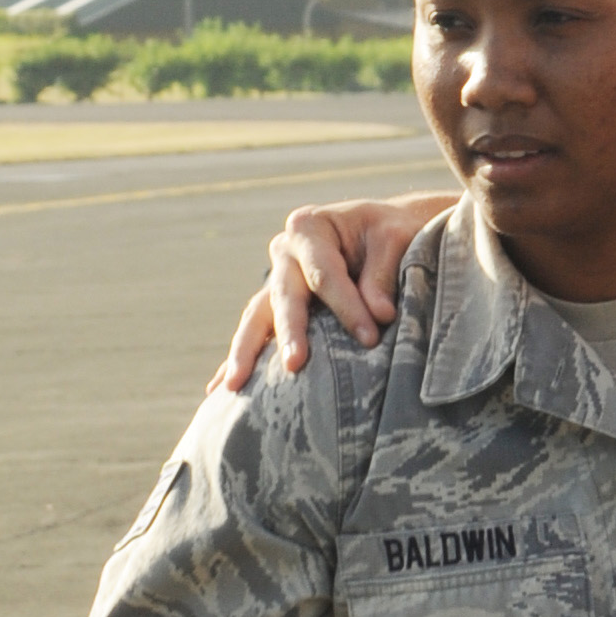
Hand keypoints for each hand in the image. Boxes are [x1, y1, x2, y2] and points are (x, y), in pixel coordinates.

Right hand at [217, 196, 442, 392]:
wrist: (382, 233)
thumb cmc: (391, 234)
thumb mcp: (395, 239)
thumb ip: (383, 273)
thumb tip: (380, 313)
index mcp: (309, 226)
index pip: (324, 272)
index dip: (346, 306)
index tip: (370, 337)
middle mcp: (285, 252)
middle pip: (282, 296)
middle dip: (290, 331)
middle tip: (295, 364)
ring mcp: (276, 280)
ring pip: (257, 317)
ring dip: (246, 352)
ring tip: (236, 386)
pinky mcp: (276, 306)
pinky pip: (256, 335)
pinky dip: (241, 360)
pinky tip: (220, 390)